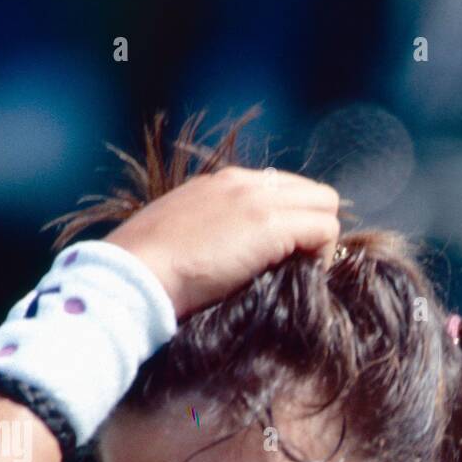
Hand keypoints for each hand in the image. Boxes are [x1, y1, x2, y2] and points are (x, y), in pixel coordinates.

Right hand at [104, 166, 341, 318]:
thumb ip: (216, 234)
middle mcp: (244, 182)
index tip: (285, 256)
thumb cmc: (151, 271)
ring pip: (325, 205)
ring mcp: (258, 200)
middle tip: (301, 266)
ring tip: (302, 273)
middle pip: (311, 192)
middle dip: (314, 228)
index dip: (293, 221)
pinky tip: (303, 278)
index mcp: (221, 183)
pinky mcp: (270, 226)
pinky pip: (325, 230)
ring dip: (321, 242)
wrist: (135, 274)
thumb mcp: (184, 238)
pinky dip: (323, 256)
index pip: (281, 188)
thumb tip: (237, 258)